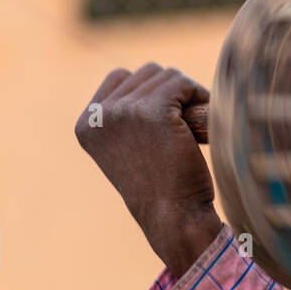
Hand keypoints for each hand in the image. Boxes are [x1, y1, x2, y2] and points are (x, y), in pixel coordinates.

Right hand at [75, 63, 222, 277]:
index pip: (120, 77)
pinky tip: (204, 117)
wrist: (174, 217)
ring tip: (194, 124)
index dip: (150, 90)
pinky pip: (183, 83)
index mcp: (87, 123)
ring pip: (167, 75)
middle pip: (147, 72)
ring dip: (188, 94)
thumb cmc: (160, 187)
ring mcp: (124, 110)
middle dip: (172, 91)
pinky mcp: (153, 109)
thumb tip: (152, 75)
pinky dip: (199, 95)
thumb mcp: (127, 148)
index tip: (167, 117)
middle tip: (186, 121)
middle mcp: (100, 114)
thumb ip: (126, 116)